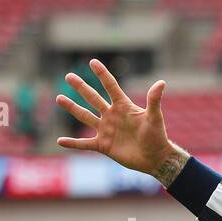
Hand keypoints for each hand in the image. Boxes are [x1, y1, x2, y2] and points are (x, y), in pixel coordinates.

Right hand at [55, 59, 179, 177]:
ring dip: (72, 108)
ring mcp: (106, 130)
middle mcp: (112, 116)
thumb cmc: (157, 136)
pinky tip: (60, 141)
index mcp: (123, 107)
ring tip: (59, 98)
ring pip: (85, 117)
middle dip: (81, 87)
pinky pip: (84, 144)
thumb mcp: (155, 117)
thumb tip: (162, 82)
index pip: (111, 87)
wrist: (155, 158)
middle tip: (68, 76)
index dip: (102, 74)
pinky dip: (73, 143)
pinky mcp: (103, 145)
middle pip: (93, 98)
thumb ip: (154, 100)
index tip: (93, 62)